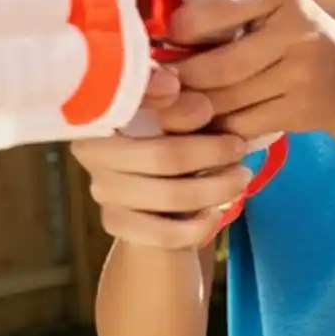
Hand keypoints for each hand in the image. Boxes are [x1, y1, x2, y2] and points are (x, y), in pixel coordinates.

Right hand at [69, 67, 252, 250]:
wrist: (163, 188)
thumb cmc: (176, 133)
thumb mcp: (183, 113)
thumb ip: (182, 105)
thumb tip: (194, 101)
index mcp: (104, 112)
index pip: (131, 106)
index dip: (169, 107)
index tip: (208, 110)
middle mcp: (93, 151)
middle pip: (163, 156)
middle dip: (212, 153)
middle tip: (240, 148)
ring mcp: (103, 190)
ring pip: (169, 196)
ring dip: (215, 188)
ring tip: (241, 178)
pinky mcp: (116, 224)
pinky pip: (163, 234)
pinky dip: (197, 227)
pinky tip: (216, 215)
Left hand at [168, 0, 334, 138]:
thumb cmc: (291, 32)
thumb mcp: (268, 2)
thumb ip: (226, 0)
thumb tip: (160, 18)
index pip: (220, 8)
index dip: (183, 27)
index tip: (165, 37)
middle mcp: (296, 33)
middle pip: (219, 66)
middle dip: (182, 77)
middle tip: (160, 80)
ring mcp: (301, 76)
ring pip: (226, 100)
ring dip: (193, 105)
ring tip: (175, 100)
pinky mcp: (300, 112)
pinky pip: (240, 125)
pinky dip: (216, 126)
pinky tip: (205, 119)